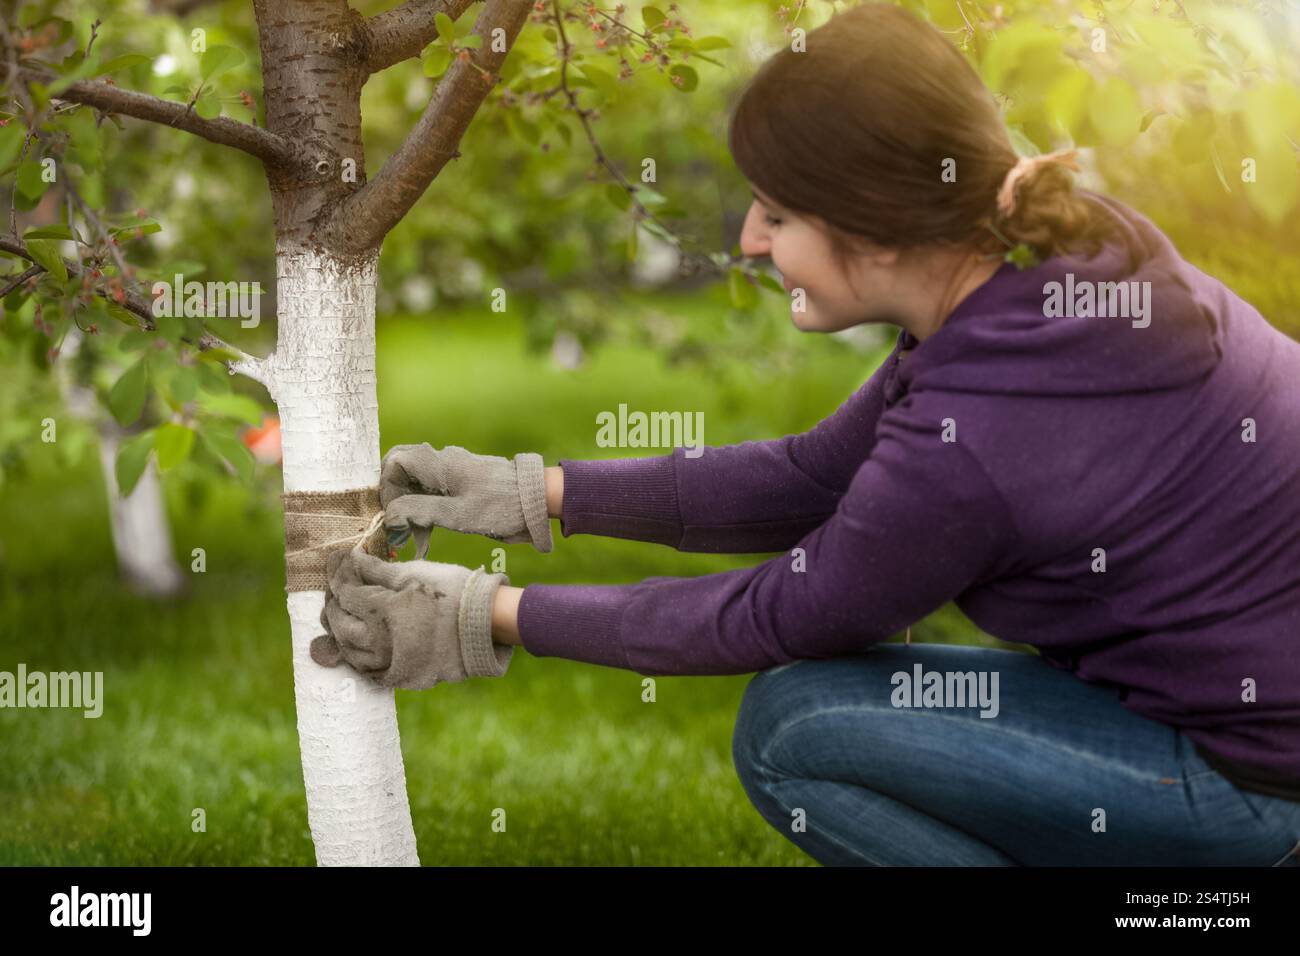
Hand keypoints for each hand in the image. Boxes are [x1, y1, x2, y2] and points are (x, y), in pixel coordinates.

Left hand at [310, 548, 511, 689]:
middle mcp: (380, 642)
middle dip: (333, 606)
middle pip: (341, 625)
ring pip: (350, 653)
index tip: (336, 563)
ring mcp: (391, 663)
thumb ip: (378, 569)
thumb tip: (352, 559)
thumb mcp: (415, 573)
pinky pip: (370, 671)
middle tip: (335, 593)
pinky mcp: (403, 677)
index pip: (346, 592)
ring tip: (342, 619)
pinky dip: (359, 657)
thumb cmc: (454, 591)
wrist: (488, 625)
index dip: (338, 576)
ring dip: (341, 635)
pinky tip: (360, 646)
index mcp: (382, 610)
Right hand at [380, 443, 552, 557]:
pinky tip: (426, 534)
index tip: (391, 513)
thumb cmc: (501, 507)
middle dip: (394, 497)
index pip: (396, 462)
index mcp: (441, 464)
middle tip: (396, 522)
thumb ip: (420, 511)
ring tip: (413, 538)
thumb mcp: (457, 514)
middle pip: (403, 469)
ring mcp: (454, 470)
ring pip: (418, 482)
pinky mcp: (463, 481)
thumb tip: (390, 513)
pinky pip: (433, 490)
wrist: (539, 501)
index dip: (386, 486)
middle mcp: (444, 461)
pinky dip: (425, 509)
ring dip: (410, 507)